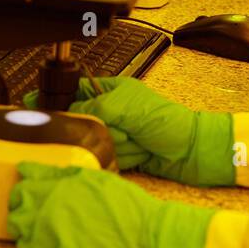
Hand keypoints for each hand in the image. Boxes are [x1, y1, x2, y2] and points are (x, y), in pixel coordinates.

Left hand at [8, 163, 213, 247]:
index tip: (30, 194)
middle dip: (23, 214)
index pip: (21, 189)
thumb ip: (57, 173)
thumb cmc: (126, 207)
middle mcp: (45, 216)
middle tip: (41, 216)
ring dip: (31, 238)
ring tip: (53, 236)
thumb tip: (26, 168)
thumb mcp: (95, 179)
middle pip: (15, 216)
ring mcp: (48, 245)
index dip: (23, 191)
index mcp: (55, 191)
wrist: (148, 243)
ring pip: (21, 242)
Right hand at [68, 77, 235, 186]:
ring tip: (137, 142)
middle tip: (125, 130)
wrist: (188, 150)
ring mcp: (114, 132)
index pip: (77, 91)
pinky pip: (105, 157)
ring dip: (117, 145)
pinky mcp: (119, 152)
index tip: (60, 112)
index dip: (67, 102)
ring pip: (93, 142)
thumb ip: (95, 107)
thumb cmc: (165, 120)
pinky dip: (122, 157)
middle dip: (105, 130)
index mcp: (111, 89)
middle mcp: (110, 110)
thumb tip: (69, 114)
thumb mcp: (128, 106)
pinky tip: (138, 153)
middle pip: (83, 122)